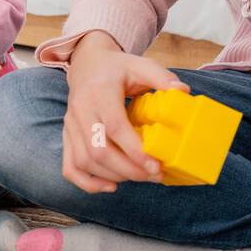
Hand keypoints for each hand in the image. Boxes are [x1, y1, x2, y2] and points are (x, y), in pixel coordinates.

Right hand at [63, 32, 191, 192]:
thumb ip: (161, 77)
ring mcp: (71, 124)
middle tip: (154, 175)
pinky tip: (110, 186)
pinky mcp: (67, 135)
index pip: (115, 127)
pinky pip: (70, 166)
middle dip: (128, 169)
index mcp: (100, 92)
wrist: (86, 63)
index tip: (155, 165)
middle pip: (98, 150)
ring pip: (85, 161)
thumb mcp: (140, 64)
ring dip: (113, 176)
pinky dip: (87, 182)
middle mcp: (81, 110)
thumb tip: (183, 92)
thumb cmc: (116, 67)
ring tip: (140, 177)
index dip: (135, 150)